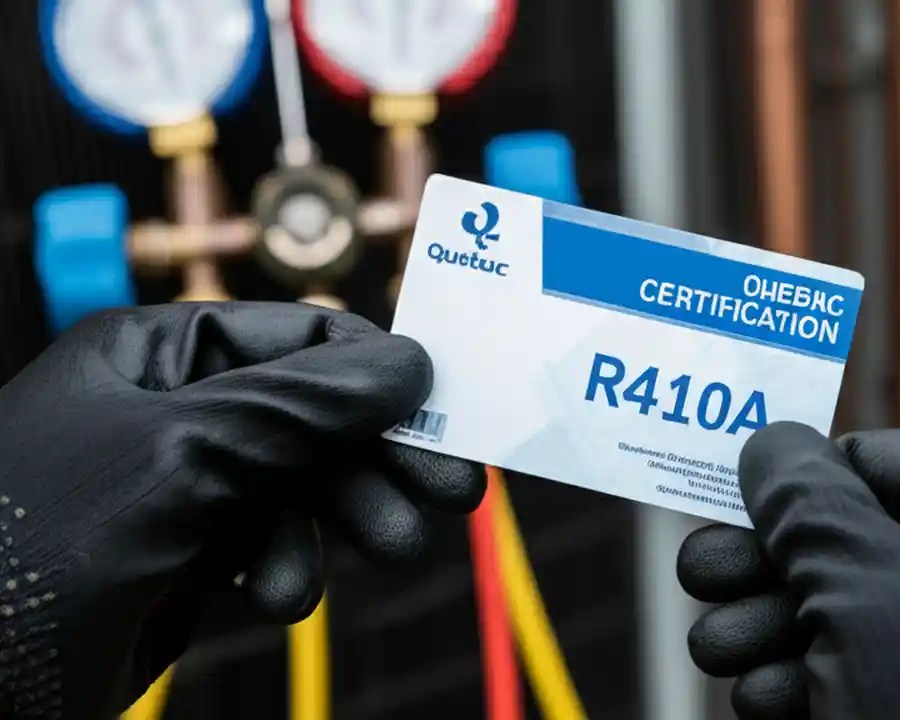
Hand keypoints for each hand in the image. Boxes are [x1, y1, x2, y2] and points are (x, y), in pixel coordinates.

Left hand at [0, 304, 483, 718]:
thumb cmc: (30, 548)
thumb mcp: (183, 457)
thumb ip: (302, 406)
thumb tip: (410, 363)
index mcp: (155, 352)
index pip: (297, 336)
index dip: (378, 372)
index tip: (447, 411)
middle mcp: (172, 409)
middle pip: (312, 417)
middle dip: (379, 459)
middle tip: (454, 495)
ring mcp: (178, 487)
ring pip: (300, 487)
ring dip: (345, 520)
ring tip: (397, 549)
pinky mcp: (182, 557)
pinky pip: (267, 544)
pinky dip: (286, 568)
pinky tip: (278, 595)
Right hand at [678, 422, 899, 719]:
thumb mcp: (867, 589)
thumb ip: (811, 504)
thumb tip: (772, 441)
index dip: (839, 465)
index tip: (762, 487)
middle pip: (875, 546)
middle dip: (777, 559)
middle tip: (701, 565)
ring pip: (854, 621)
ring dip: (770, 625)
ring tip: (713, 642)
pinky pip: (859, 682)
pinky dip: (801, 683)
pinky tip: (756, 697)